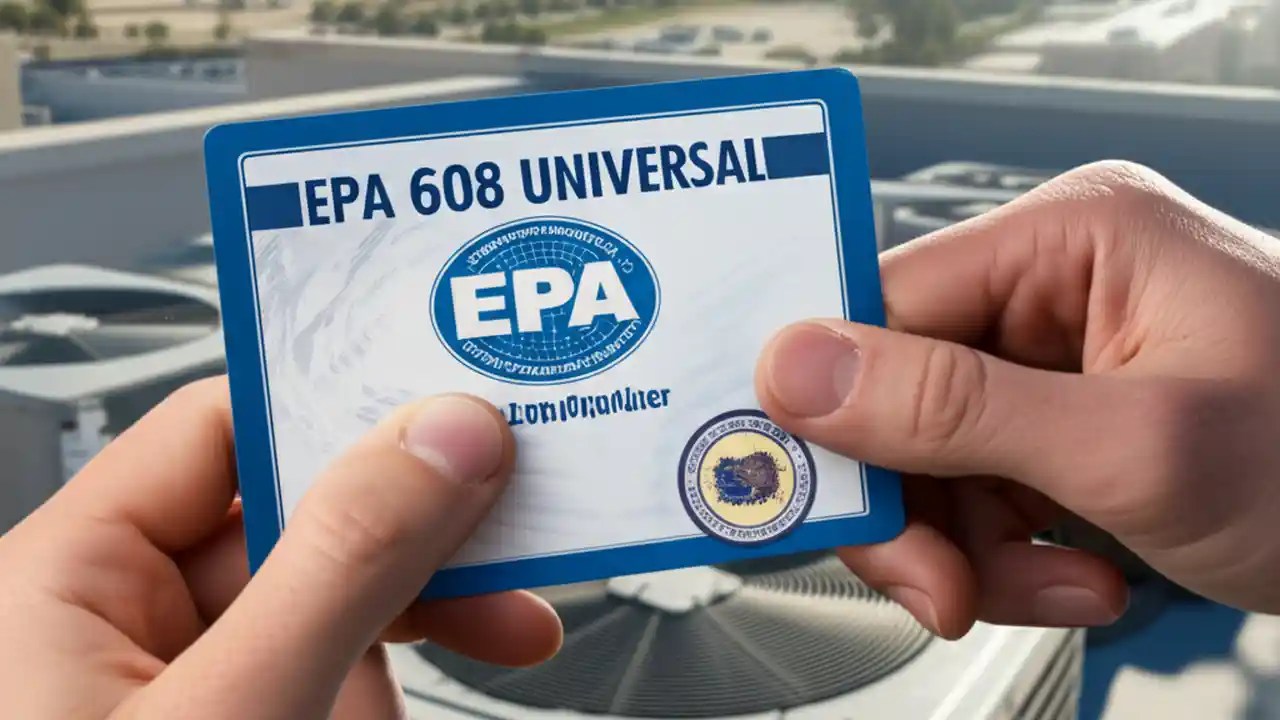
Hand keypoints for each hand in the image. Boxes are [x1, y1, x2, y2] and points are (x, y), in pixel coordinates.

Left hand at [0, 378, 561, 718]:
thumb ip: (343, 564)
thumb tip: (443, 437)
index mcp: (68, 580)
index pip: (226, 428)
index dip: (345, 401)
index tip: (463, 402)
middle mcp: (125, 623)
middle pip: (301, 513)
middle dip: (416, 542)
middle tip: (520, 548)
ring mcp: (193, 689)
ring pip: (337, 602)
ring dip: (417, 634)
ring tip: (484, 657)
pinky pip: (336, 676)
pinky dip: (389, 690)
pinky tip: (417, 704)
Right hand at [757, 161, 1279, 638]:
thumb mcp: (1137, 447)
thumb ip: (957, 408)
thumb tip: (799, 369)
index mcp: (1071, 238)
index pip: (885, 304)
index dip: (835, 407)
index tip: (813, 490)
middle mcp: (1053, 286)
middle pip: (898, 393)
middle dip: (915, 504)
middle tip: (938, 582)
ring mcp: (1059, 358)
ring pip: (932, 457)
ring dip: (970, 545)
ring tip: (1055, 587)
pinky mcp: (1066, 421)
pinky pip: (980, 488)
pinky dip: (1008, 554)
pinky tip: (1076, 576)